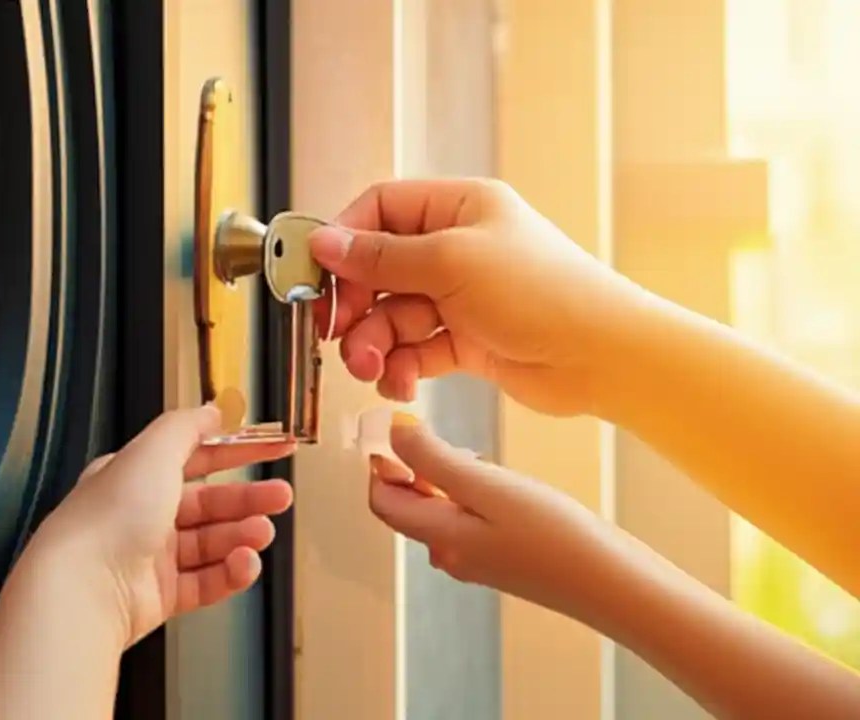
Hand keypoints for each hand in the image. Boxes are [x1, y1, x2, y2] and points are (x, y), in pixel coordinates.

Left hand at [31, 406, 294, 647]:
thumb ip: (187, 427)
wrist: (85, 587)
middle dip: (248, 499)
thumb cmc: (111, 515)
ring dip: (242, 536)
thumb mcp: (153, 452)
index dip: (238, 450)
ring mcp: (151, 557)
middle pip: (209, 503)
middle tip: (281, 497)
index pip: (196, 457)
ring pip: (211, 543)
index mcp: (135, 475)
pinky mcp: (161, 596)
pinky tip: (245, 564)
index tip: (276, 448)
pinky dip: (230, 573)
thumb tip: (213, 409)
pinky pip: (206, 582)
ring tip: (262, 533)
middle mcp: (142, 514)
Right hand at [310, 178, 653, 414]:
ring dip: (373, 344)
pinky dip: (400, 367)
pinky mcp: (467, 340)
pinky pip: (414, 350)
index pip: (380, 209)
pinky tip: (399, 381)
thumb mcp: (451, 262)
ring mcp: (461, 296)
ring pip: (392, 316)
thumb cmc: (545, 293)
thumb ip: (381, 256)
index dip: (344, 239)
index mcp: (459, 207)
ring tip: (370, 368)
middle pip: (379, 269)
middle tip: (335, 333)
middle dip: (355, 306)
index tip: (317, 272)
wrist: (602, 356)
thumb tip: (326, 242)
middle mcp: (458, 247)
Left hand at [368, 413, 636, 617]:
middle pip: (406, 507)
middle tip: (437, 436)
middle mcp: (449, 555)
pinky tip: (495, 481)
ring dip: (440, 479)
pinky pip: (463, 521)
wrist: (611, 583)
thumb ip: (434, 460)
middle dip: (411, 467)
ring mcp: (474, 561)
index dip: (380, 463)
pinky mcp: (498, 559)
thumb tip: (392, 433)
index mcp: (439, 538)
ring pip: (436, 512)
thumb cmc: (556, 535)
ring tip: (471, 455)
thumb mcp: (488, 485)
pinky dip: (465, 495)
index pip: (382, 501)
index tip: (395, 428)